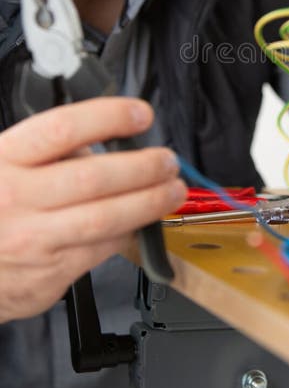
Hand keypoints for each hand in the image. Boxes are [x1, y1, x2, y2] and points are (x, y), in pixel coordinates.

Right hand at [0, 98, 186, 322]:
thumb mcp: (5, 163)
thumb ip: (51, 151)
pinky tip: (143, 221)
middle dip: (143, 167)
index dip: (109, 117)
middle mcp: (17, 199)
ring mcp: (33, 239)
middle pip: (94, 177)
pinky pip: (101, 250)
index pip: (63, 129)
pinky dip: (129, 232)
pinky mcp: (49, 273)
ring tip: (172, 191)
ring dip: (149, 202)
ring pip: (104, 219)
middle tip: (167, 161)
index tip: (140, 115)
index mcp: (6, 159)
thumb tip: (106, 143)